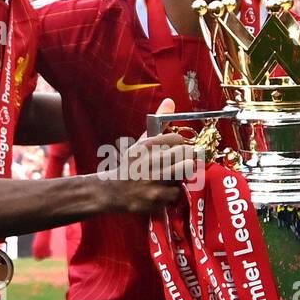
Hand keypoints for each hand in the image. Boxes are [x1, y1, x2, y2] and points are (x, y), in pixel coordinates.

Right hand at [104, 98, 195, 213]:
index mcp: (147, 145)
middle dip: (186, 157)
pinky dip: (174, 192)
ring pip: (185, 171)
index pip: (178, 138)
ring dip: (182, 174)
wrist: (112, 191)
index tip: (175, 150)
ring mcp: (155, 179)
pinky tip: (164, 190)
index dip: (179, 145)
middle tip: (179, 163)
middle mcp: (151, 160)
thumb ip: (159, 123)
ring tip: (172, 176)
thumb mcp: (141, 142)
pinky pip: (178, 191)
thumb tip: (170, 101)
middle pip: (186, 153)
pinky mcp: (157, 197)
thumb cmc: (131, 165)